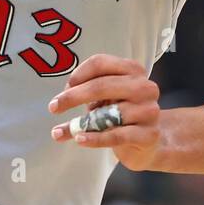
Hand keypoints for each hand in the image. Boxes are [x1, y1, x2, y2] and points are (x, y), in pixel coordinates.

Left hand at [47, 53, 161, 171]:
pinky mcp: (149, 134)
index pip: (100, 63)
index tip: (65, 88)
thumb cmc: (122, 114)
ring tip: (67, 130)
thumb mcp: (104, 100)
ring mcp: (149, 111)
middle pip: (102, 85)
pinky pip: (117, 135)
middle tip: (53, 107)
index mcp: (133, 70)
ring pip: (110, 113)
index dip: (78, 74)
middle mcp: (144, 87)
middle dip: (74, 96)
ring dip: (83, 122)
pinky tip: (80, 139)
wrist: (148, 141)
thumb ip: (83, 98)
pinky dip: (96, 138)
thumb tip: (55, 105)